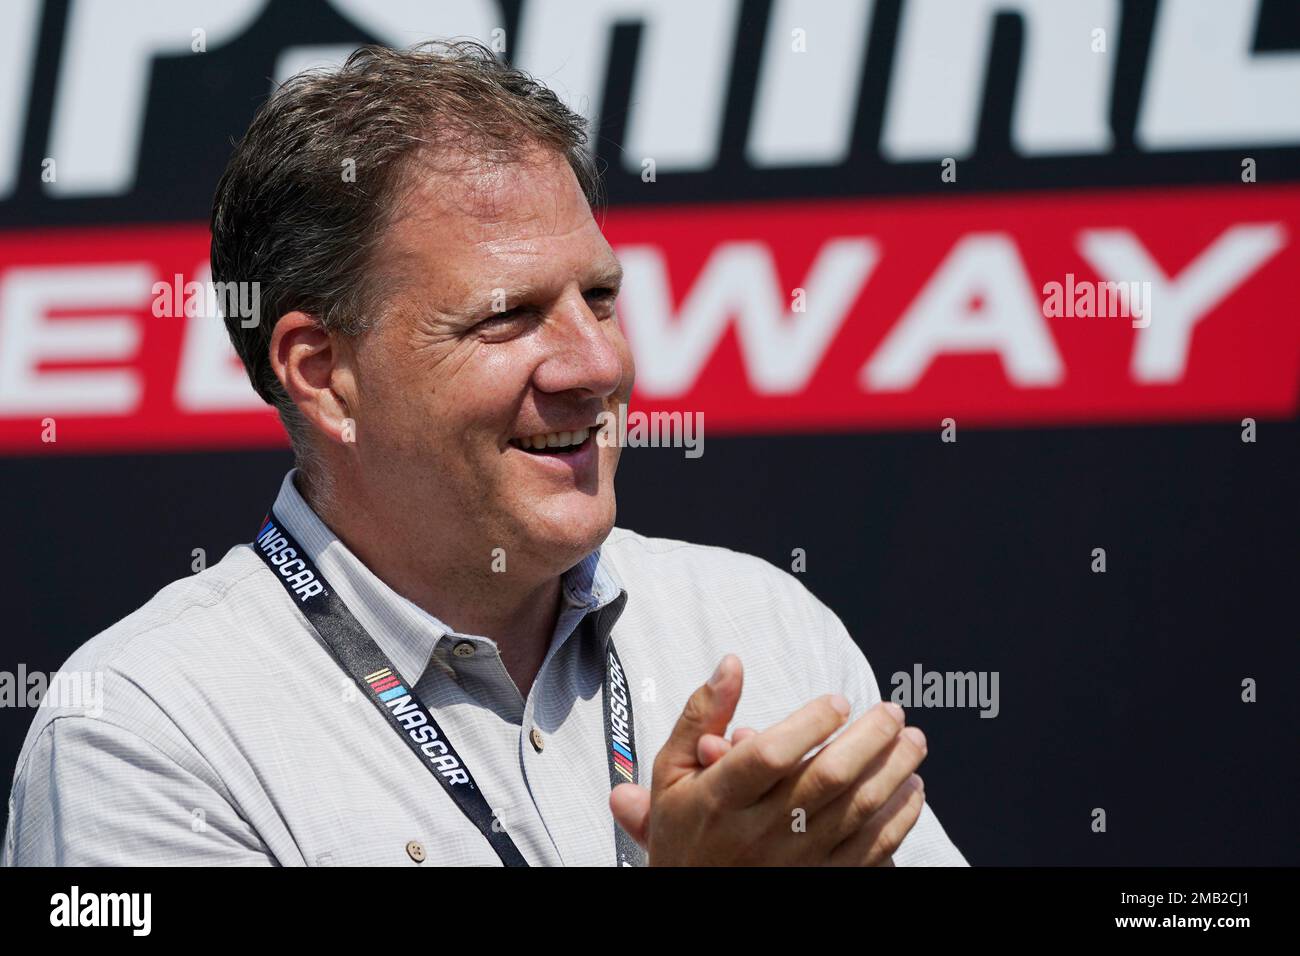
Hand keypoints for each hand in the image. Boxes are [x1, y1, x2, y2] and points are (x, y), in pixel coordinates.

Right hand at [609, 654, 927, 864]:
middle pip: (826, 778)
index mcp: (720, 797)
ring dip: (894, 772)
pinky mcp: (819, 881)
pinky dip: (899, 818)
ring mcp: (792, 861)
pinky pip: (871, 850)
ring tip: (913, 741)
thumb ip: (701, 715)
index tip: (838, 700)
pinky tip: (912, 789)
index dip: (811, 723)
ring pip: (857, 811)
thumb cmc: (685, 828)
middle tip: (893, 712)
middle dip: (870, 739)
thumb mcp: (672, 771)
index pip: (771, 754)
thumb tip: (732, 664)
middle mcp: (758, 831)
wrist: (691, 899)